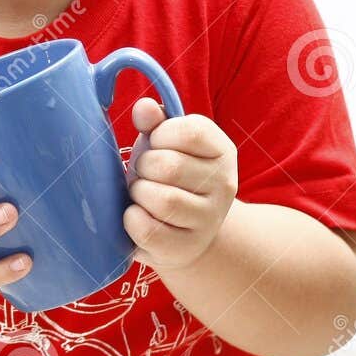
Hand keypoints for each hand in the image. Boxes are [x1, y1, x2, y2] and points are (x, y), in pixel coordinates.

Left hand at [122, 98, 237, 271]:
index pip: (190, 132)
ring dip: (139, 193)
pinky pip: (148, 230)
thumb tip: (144, 107)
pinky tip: (135, 214)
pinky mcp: (186, 247)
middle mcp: (224, 185)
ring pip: (163, 201)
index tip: (156, 144)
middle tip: (143, 173)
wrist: (185, 229)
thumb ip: (155, 122)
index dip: (160, 135)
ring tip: (141, 194)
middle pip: (170, 166)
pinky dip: (132, 219)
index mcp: (221, 151)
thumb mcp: (165, 143)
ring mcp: (209, 220)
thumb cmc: (169, 176)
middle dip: (143, 166)